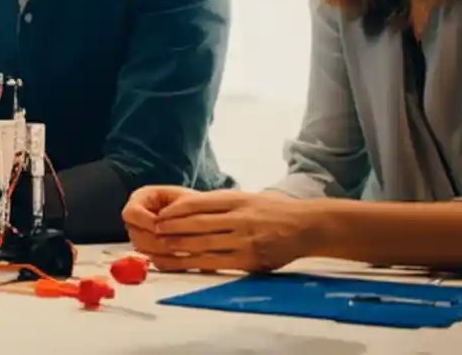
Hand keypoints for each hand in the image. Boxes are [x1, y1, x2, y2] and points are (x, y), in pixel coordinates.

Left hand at [129, 189, 319, 272]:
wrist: (307, 226)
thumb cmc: (273, 210)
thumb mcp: (247, 197)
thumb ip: (220, 203)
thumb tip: (184, 207)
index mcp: (236, 199)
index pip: (198, 203)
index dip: (175, 211)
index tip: (160, 215)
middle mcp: (239, 218)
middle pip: (196, 224)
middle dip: (171, 229)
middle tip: (153, 232)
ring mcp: (245, 240)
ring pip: (202, 244)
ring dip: (177, 247)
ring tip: (159, 249)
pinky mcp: (249, 260)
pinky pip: (216, 263)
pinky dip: (194, 264)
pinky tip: (181, 263)